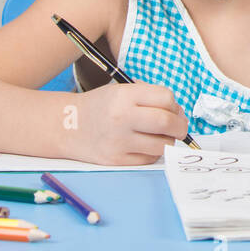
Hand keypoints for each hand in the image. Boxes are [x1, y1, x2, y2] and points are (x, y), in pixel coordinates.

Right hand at [68, 81, 188, 165]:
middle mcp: (122, 118)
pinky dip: (154, 152)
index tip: (172, 109)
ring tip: (162, 135)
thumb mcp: (121, 90)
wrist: (69, 126)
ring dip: (169, 140)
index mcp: (124, 96)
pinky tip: (147, 145)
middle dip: (180, 125)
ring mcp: (119, 141)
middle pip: (167, 123)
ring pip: (162, 145)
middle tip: (179, 126)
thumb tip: (178, 113)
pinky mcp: (116, 160)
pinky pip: (149, 159)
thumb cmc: (101, 106)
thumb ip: (150, 97)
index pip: (166, 98)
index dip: (174, 104)